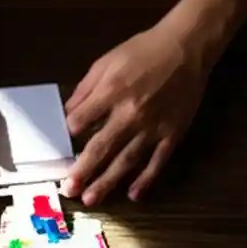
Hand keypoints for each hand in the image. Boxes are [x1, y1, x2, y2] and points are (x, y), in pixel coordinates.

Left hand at [62, 23, 214, 204]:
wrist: (186, 47)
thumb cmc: (142, 52)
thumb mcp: (106, 62)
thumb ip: (86, 89)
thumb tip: (67, 114)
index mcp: (111, 92)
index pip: (80, 121)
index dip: (68, 134)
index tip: (61, 147)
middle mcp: (130, 113)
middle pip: (101, 147)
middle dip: (83, 170)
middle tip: (68, 190)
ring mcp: (153, 127)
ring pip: (126, 160)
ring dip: (107, 182)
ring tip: (91, 199)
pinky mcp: (172, 133)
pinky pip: (157, 161)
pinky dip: (146, 179)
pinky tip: (133, 195)